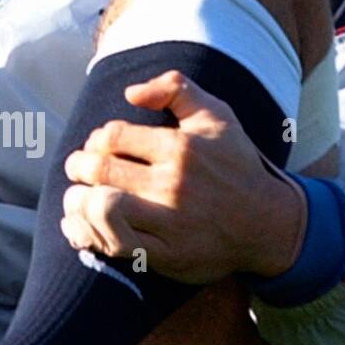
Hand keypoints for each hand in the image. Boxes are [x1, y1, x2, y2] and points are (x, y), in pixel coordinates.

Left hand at [59, 69, 306, 284]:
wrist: (267, 224)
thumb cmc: (235, 165)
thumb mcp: (217, 116)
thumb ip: (176, 88)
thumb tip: (131, 92)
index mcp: (181, 148)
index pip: (112, 136)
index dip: (95, 140)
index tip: (98, 148)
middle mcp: (174, 185)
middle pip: (99, 169)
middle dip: (78, 167)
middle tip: (79, 170)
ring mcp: (170, 222)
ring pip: (101, 208)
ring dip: (77, 201)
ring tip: (78, 197)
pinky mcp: (167, 256)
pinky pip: (113, 244)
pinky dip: (86, 235)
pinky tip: (80, 227)